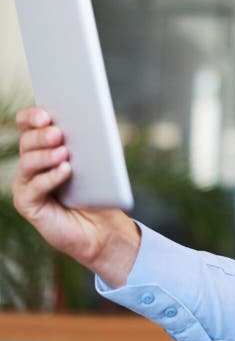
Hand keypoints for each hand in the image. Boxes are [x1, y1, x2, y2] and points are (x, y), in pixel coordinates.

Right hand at [10, 106, 140, 287]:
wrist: (102, 227)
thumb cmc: (99, 191)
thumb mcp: (98, 162)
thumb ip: (90, 142)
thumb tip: (90, 121)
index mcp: (45, 146)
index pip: (29, 124)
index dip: (32, 116)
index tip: (45, 113)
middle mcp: (32, 162)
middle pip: (26, 141)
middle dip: (41, 135)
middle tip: (58, 134)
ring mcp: (27, 183)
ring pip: (26, 163)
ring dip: (45, 156)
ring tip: (64, 152)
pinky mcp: (28, 204)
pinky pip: (32, 188)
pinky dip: (49, 178)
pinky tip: (64, 171)